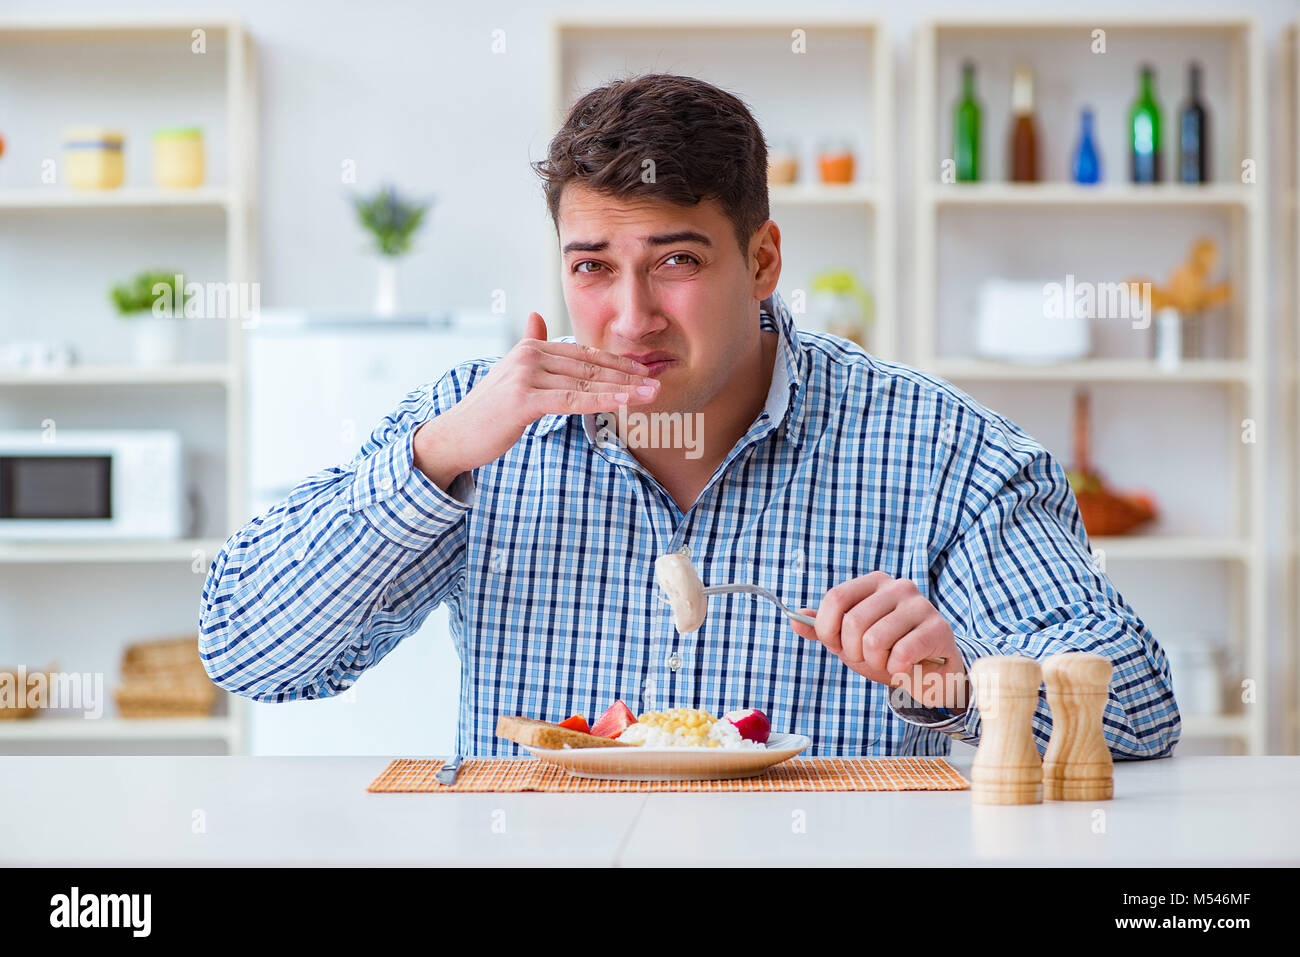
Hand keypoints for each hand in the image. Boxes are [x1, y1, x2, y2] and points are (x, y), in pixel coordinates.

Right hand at [413, 311, 659, 484]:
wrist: (455, 435)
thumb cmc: (487, 410)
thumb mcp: (510, 373)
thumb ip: (528, 345)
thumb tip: (536, 317)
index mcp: (531, 348)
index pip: (583, 355)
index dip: (615, 363)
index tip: (642, 371)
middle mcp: (530, 356)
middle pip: (589, 366)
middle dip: (626, 375)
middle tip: (656, 382)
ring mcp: (526, 376)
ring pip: (584, 384)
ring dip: (622, 390)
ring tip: (650, 394)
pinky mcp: (524, 400)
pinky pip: (571, 401)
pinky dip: (600, 401)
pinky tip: (623, 403)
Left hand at [789, 572, 968, 710]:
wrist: (931, 674)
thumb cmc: (888, 652)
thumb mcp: (850, 641)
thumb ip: (823, 629)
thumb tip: (794, 620)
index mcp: (874, 583)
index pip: (835, 598)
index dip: (827, 629)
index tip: (836, 645)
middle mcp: (898, 587)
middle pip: (853, 622)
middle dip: (853, 651)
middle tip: (868, 658)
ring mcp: (921, 605)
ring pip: (875, 639)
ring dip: (876, 663)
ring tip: (889, 662)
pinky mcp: (938, 629)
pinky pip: (902, 653)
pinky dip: (897, 669)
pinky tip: (906, 667)